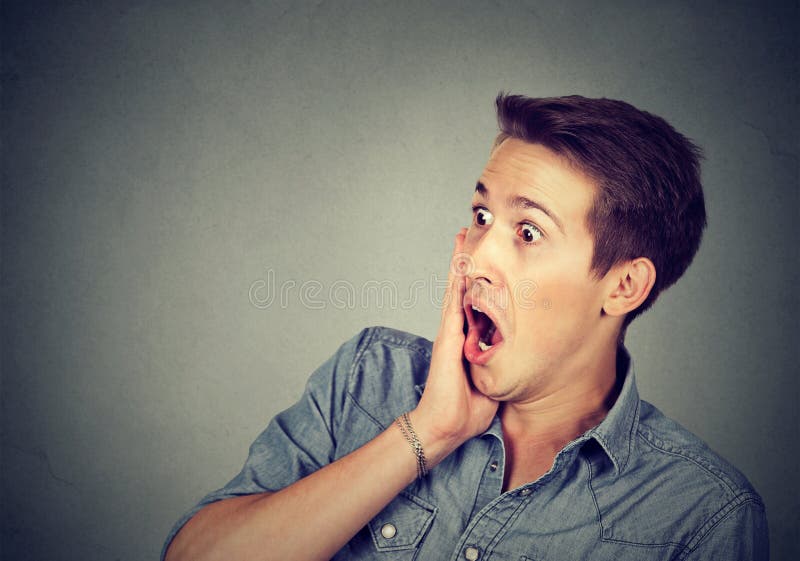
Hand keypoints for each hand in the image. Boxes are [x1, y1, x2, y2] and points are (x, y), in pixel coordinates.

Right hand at [411, 229, 498, 463]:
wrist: (445, 425)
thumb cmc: (467, 410)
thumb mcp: (492, 382)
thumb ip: (500, 365)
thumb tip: (518, 358)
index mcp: (467, 341)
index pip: (473, 303)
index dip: (477, 281)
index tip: (483, 261)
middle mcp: (457, 331)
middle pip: (462, 288)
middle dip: (466, 262)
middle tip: (468, 234)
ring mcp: (450, 332)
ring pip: (456, 289)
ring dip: (459, 263)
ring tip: (461, 237)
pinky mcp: (448, 337)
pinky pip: (454, 302)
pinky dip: (456, 281)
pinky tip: (459, 264)